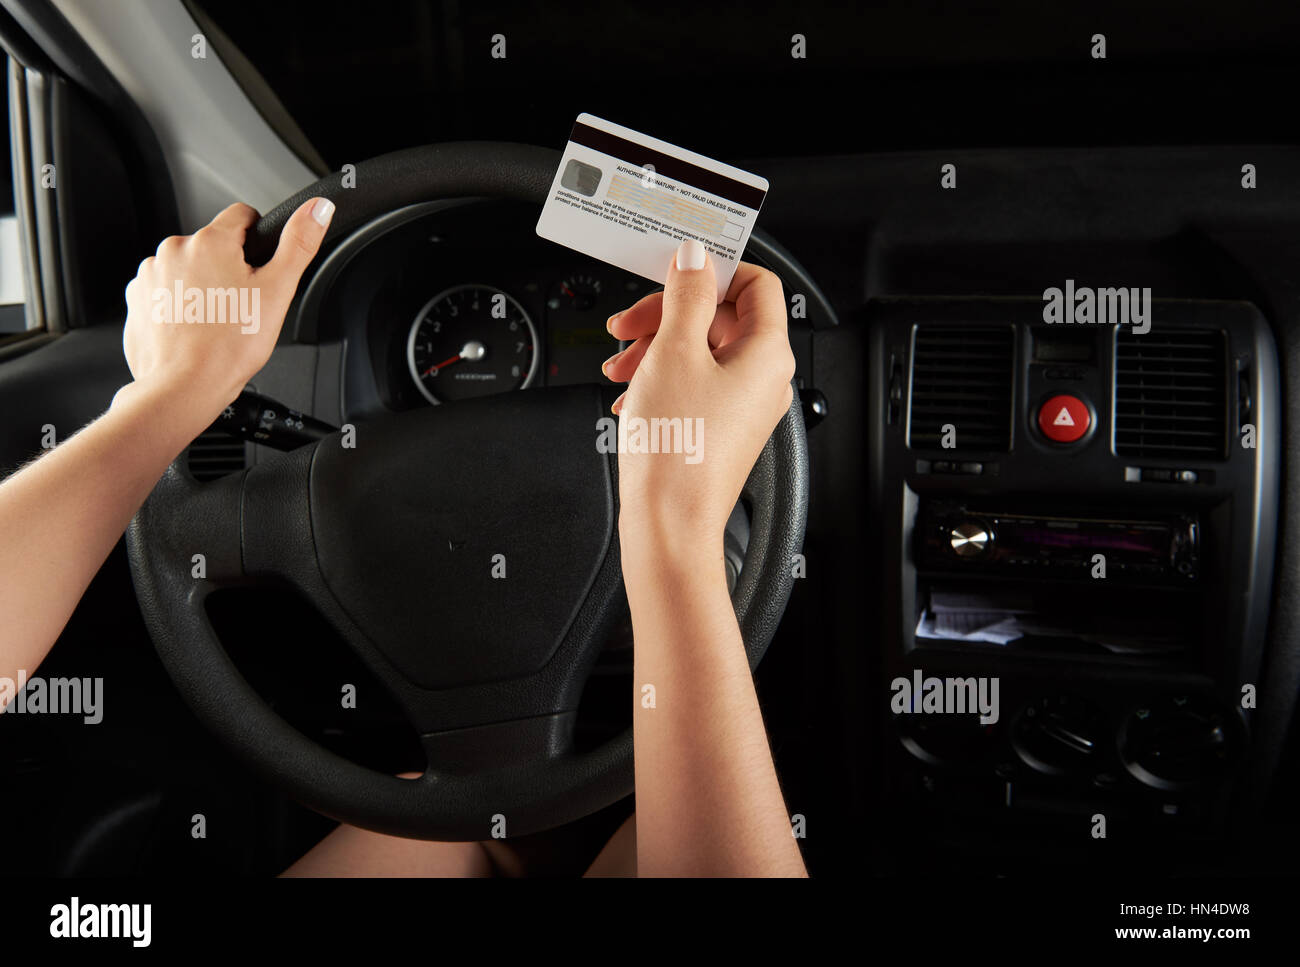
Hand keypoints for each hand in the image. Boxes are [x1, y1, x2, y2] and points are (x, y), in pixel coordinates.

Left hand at [120, 197, 333, 419]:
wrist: (184, 386)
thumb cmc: (229, 346)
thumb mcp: (279, 290)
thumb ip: (300, 243)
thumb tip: (318, 208)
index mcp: (211, 241)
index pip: (242, 216)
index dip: (258, 239)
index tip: (260, 267)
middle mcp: (175, 249)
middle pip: (214, 246)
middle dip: (229, 268)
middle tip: (242, 304)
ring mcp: (151, 274)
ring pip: (188, 269)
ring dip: (203, 286)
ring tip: (217, 320)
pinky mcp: (139, 299)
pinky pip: (166, 292)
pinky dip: (180, 305)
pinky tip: (195, 328)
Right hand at [604, 241, 794, 561]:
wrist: (668, 525)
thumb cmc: (678, 452)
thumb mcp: (673, 351)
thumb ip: (686, 295)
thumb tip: (695, 260)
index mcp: (768, 353)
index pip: (757, 284)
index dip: (714, 270)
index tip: (673, 273)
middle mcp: (764, 379)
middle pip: (719, 317)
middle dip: (667, 315)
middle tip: (629, 325)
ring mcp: (742, 407)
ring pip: (699, 352)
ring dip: (654, 348)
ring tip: (620, 366)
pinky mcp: (719, 429)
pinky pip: (692, 386)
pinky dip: (658, 380)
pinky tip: (629, 396)